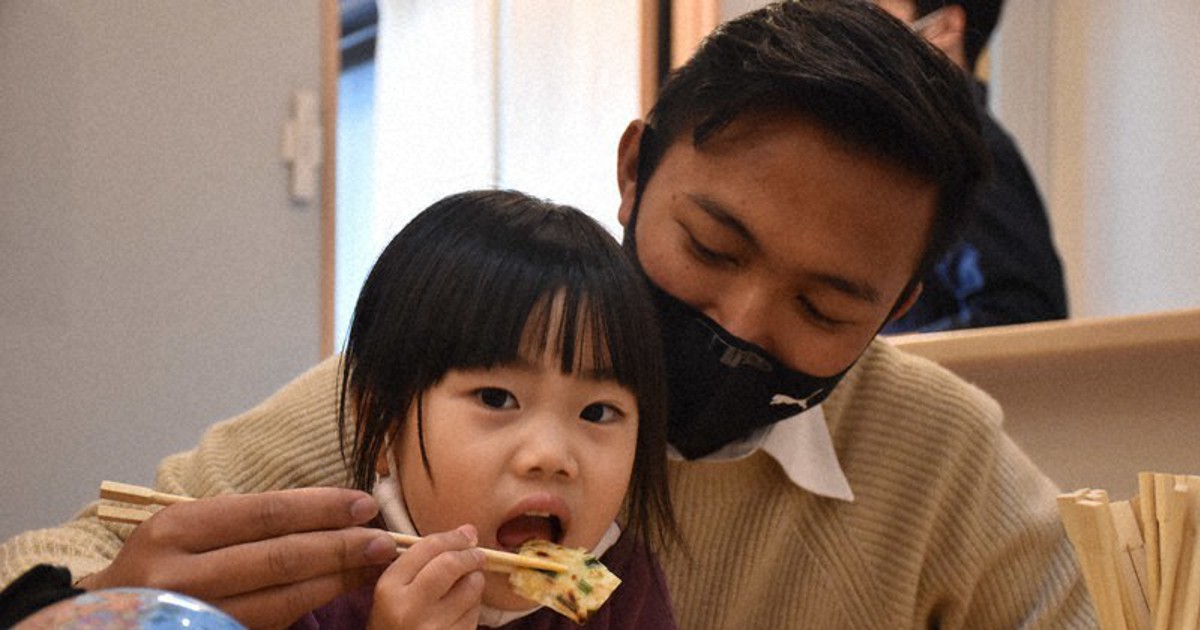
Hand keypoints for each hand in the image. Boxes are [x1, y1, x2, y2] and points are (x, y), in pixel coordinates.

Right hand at [78, 487, 399, 628]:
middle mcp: (179, 574)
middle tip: (384, 540)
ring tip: (371, 566)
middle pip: (280, 557)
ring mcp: (192, 616)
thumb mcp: (184, 532)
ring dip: (335, 581)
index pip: (265, 512)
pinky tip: (334, 594)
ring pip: (281, 600)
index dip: (321, 507)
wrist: (103, 624)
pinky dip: (307, 609)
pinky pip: (269, 626)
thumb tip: (329, 510)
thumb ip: (244, 522)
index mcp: (175, 529)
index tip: (364, 504)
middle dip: (340, 546)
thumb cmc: (158, 567)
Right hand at [367, 525, 486, 629]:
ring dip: (475, 582)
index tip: (467, 534)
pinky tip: (461, 611)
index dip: (453, 537)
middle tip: (478, 555)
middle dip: (470, 555)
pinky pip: (475, 613)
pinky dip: (474, 606)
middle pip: (451, 564)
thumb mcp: (392, 594)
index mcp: (389, 588)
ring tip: (466, 586)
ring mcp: (433, 628)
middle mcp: (409, 608)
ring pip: (470, 588)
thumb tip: (468, 531)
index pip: (428, 548)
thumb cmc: (393, 626)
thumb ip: (420, 562)